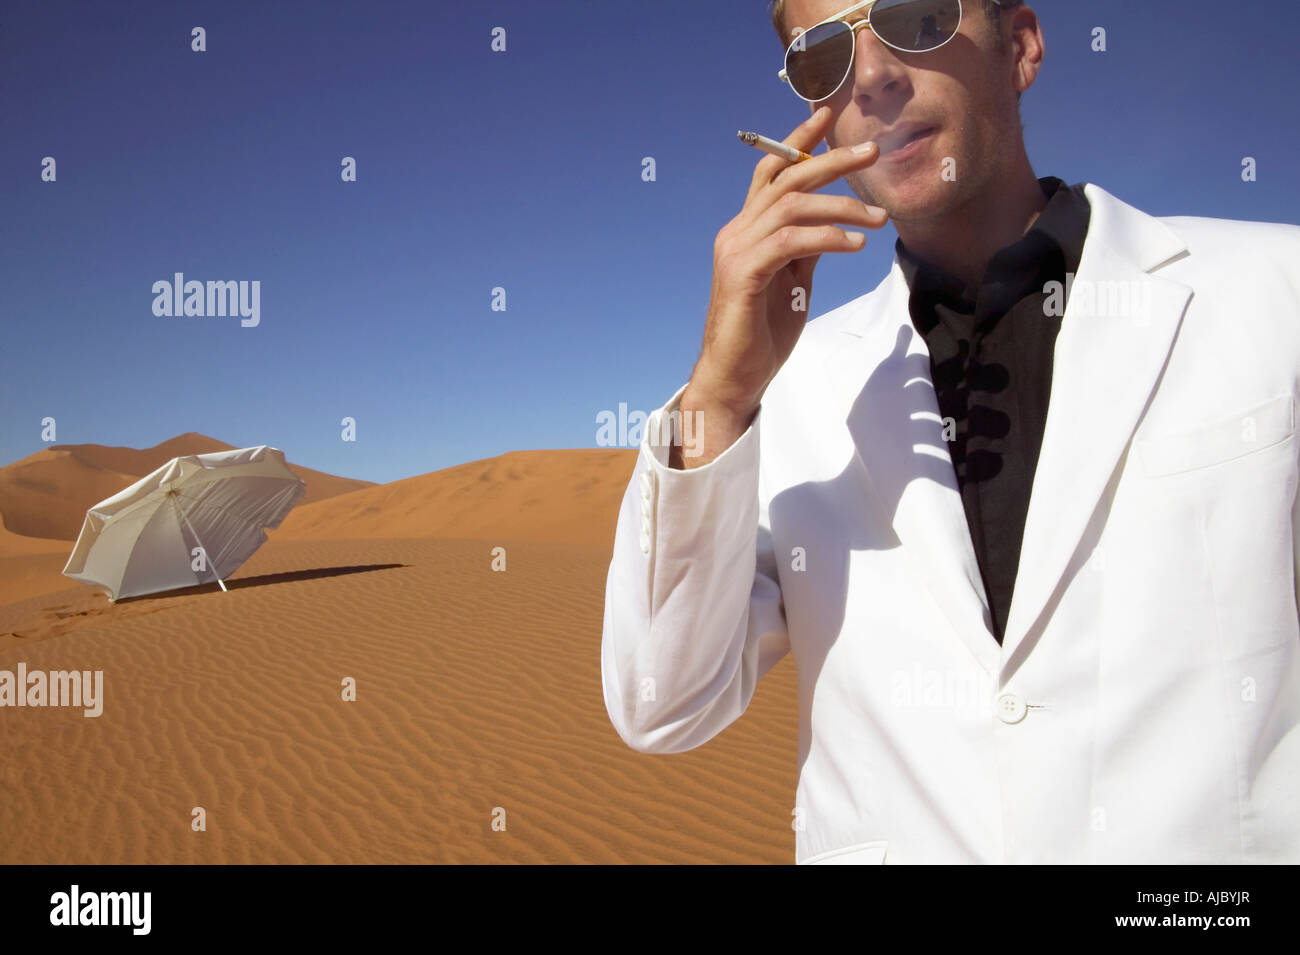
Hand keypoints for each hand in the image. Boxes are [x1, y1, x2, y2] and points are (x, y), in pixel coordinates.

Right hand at [689, 106, 886, 420]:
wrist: (733, 377)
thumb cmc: (761, 334)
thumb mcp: (792, 282)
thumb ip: (805, 249)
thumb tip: (833, 225)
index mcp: (747, 230)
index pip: (771, 173)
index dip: (796, 142)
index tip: (826, 116)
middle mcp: (737, 232)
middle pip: (786, 179)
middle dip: (831, 160)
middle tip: (872, 151)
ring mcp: (736, 251)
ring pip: (791, 206)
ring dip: (842, 205)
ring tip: (880, 217)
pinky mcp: (743, 274)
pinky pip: (790, 242)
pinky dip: (827, 237)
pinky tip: (856, 243)